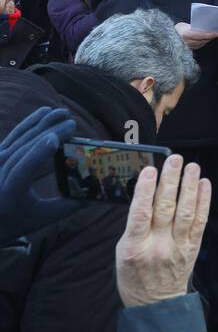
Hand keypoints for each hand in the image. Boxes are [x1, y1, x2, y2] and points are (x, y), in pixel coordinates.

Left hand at [0, 106, 78, 245]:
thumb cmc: (18, 219)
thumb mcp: (43, 217)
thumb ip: (68, 207)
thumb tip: (95, 197)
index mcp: (10, 193)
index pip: (23, 170)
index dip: (38, 154)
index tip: (55, 139)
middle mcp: (0, 174)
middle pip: (25, 149)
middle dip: (49, 132)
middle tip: (72, 123)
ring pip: (21, 138)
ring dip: (42, 123)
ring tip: (63, 112)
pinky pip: (15, 134)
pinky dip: (29, 122)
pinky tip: (43, 112)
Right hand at [116, 154, 211, 307]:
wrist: (156, 305)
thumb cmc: (134, 277)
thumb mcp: (122, 252)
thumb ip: (134, 226)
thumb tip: (146, 195)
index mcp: (136, 247)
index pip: (141, 214)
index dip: (146, 190)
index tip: (150, 170)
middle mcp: (158, 245)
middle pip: (166, 208)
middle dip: (171, 181)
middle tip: (174, 160)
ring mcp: (178, 246)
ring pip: (186, 212)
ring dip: (190, 186)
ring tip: (191, 167)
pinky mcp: (193, 247)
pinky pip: (200, 221)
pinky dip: (203, 201)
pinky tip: (203, 185)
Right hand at [174, 22, 217, 49]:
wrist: (168, 35)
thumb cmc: (177, 28)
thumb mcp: (185, 25)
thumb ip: (193, 26)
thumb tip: (205, 26)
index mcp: (185, 34)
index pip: (199, 35)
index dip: (208, 34)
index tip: (215, 33)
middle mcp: (186, 42)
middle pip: (201, 40)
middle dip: (209, 37)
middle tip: (215, 34)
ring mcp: (186, 47)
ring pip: (200, 44)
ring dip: (207, 40)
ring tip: (212, 36)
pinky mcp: (187, 50)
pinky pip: (197, 46)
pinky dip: (202, 43)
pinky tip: (206, 39)